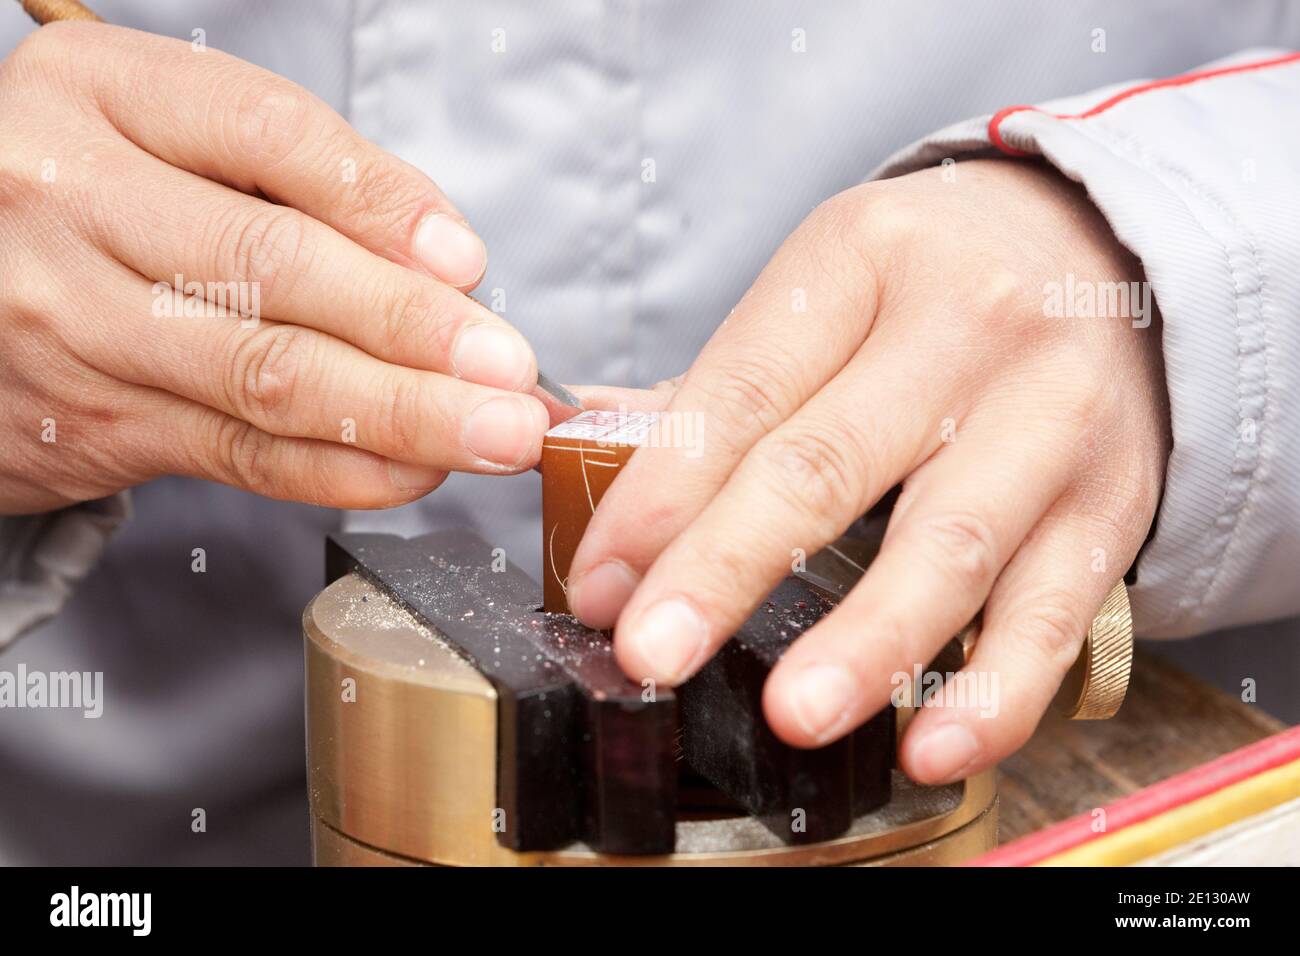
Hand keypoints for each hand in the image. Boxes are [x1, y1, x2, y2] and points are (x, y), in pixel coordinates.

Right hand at [0, 23, 547, 514]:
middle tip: (513, 372)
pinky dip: (342, 469)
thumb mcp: (166, 143)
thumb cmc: (94, 204)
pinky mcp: (89, 420)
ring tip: (495, 431)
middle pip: (275, 267)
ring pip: (266, 372)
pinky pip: (238, 451)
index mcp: (102, 94)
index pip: (267, 136)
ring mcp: (70, 317)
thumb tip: (445, 266)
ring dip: (403, 413)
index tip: (467, 262)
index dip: (382, 202)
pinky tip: (415, 471)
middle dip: (415, 329)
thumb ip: (297, 185)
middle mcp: (68, 198)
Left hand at [566, 158, 1169, 782]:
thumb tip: (579, 439)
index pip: (743, 388)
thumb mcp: (830, 281)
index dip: (661, 494)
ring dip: (865, 642)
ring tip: (792, 713)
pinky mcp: (1108, 503)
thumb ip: (718, 378)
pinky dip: (993, 691)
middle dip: (728, 568)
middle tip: (652, 652)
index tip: (600, 581)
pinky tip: (929, 746)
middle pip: (828, 464)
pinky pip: (1052, 612)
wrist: (1112, 249)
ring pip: (947, 543)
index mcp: (862, 259)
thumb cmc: (937, 279)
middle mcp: (964, 329)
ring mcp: (1048, 419)